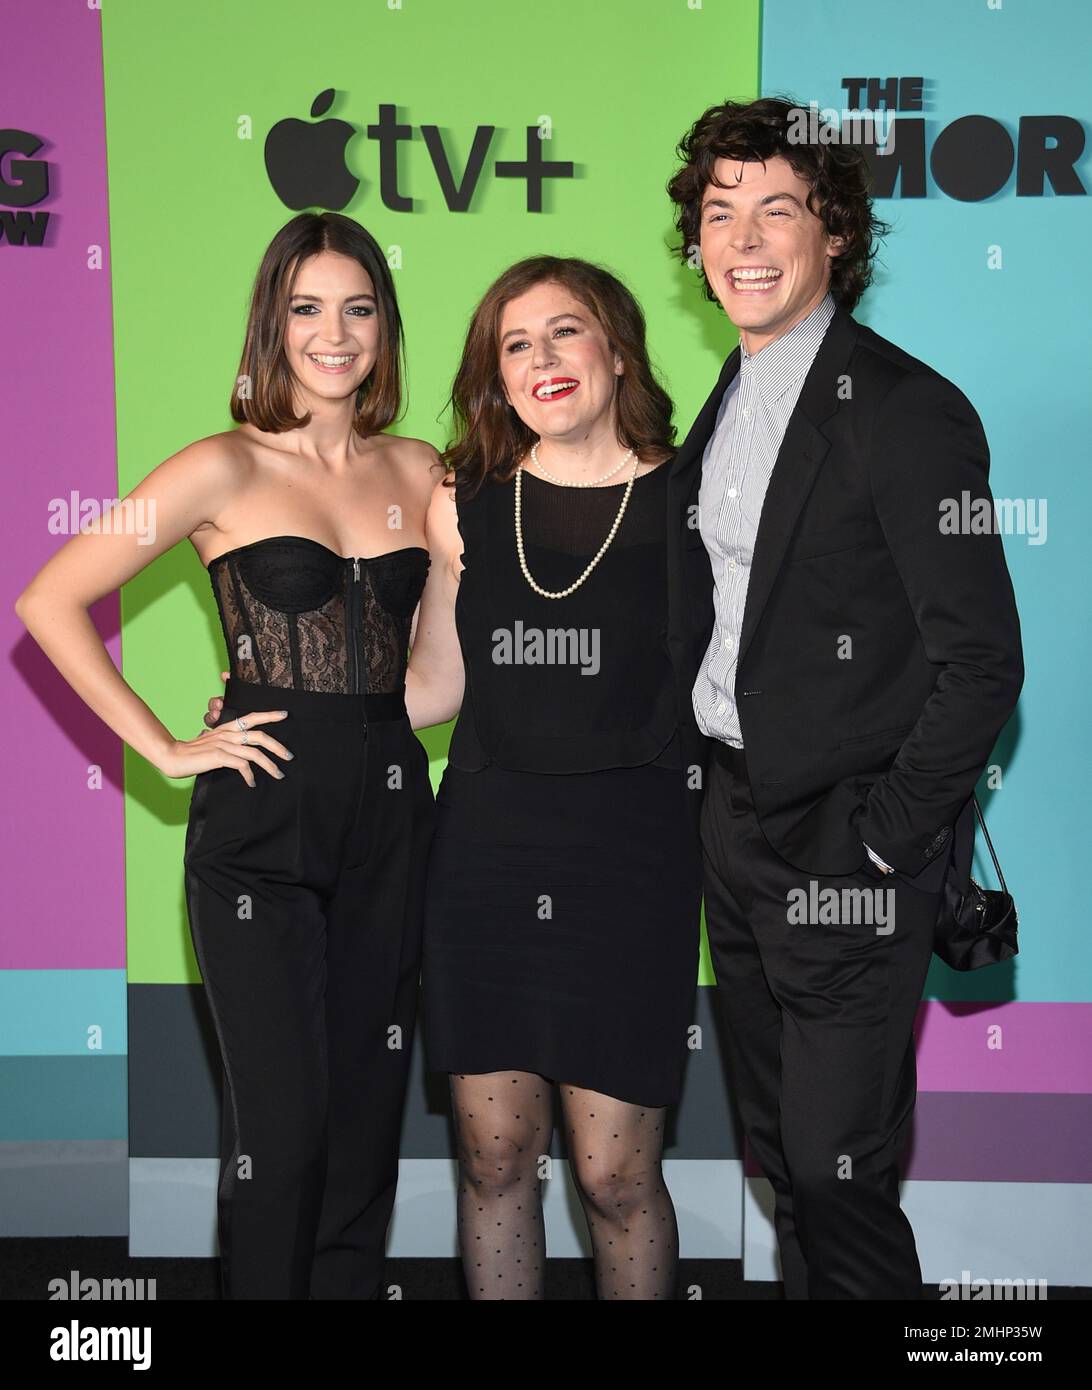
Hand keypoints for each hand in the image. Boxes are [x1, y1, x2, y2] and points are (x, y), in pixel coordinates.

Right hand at [158, 672, 291, 784]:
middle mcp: (228, 734)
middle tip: (289, 757)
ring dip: (270, 765)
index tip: (284, 715)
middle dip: (278, 746)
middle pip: (260, 736)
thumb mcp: (212, 743)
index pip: (251, 717)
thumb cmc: (192, 753)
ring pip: (255, 752)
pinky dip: (250, 775)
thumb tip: (240, 753)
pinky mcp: (219, 756)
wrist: (172, 756)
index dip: (269, 715)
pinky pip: (243, 765)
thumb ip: (225, 743)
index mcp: (227, 728)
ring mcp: (224, 744)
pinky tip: (251, 783)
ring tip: (279, 774)